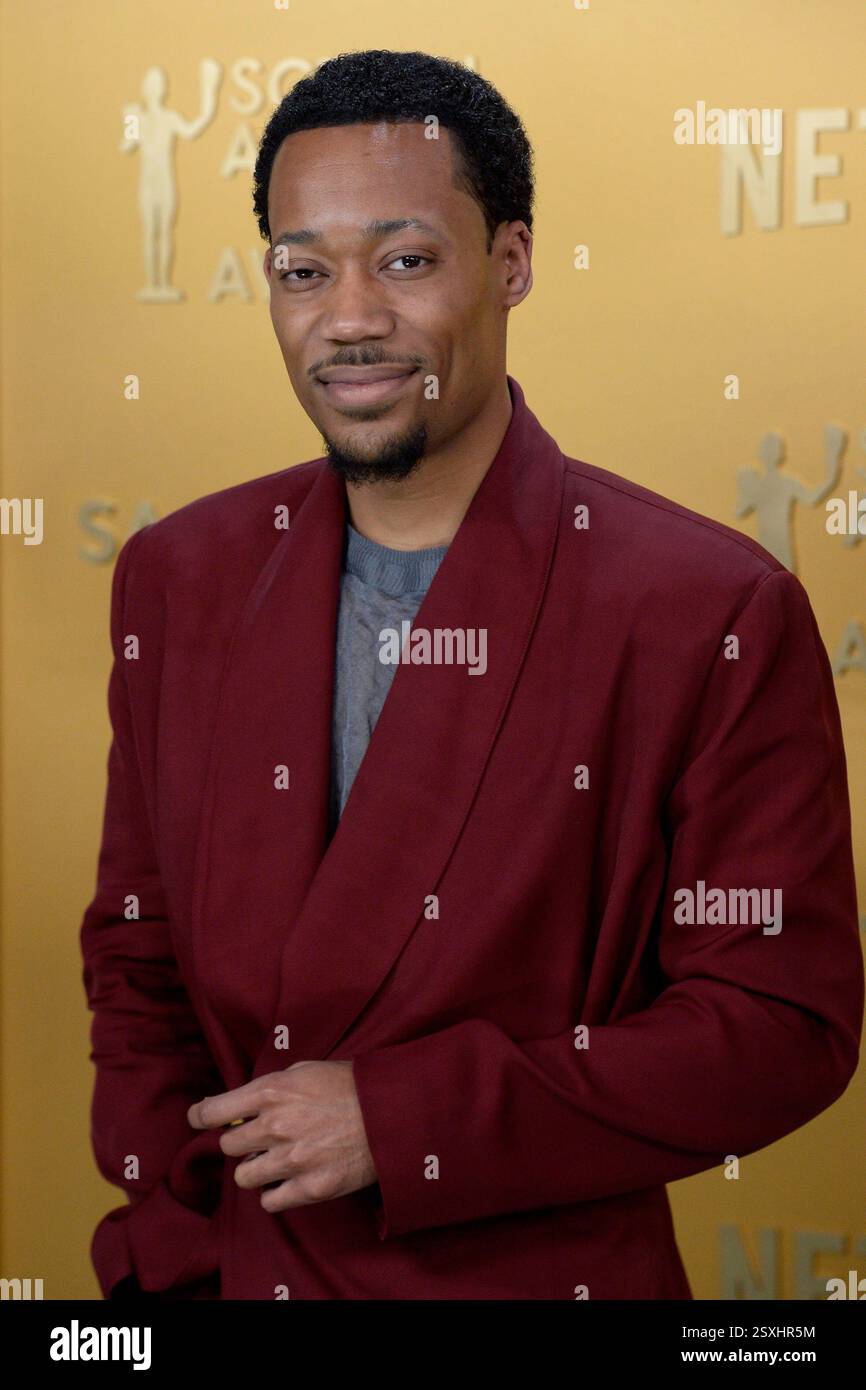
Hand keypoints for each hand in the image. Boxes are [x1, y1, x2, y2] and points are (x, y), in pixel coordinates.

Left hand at [187, 1061, 377, 1212]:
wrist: (390, 1113)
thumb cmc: (348, 1087)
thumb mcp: (304, 1071)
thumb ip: (267, 1088)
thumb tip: (231, 1107)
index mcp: (271, 1092)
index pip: (213, 1112)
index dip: (200, 1117)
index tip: (200, 1120)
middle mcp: (276, 1126)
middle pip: (228, 1147)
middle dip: (241, 1142)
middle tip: (260, 1138)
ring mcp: (292, 1160)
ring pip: (244, 1176)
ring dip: (257, 1168)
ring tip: (278, 1159)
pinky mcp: (309, 1188)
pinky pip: (269, 1201)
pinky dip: (275, 1192)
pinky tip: (290, 1178)